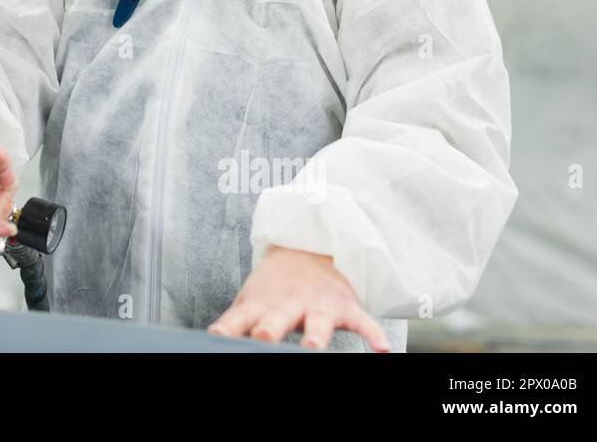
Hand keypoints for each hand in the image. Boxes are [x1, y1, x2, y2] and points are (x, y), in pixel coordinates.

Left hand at [207, 245, 390, 350]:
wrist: (309, 247)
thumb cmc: (274, 286)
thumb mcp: (250, 299)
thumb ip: (235, 322)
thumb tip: (213, 339)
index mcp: (260, 305)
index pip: (238, 319)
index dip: (227, 329)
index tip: (217, 338)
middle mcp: (288, 305)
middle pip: (275, 320)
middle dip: (268, 332)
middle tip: (264, 339)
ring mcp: (317, 305)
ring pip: (317, 323)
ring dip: (315, 336)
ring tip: (313, 347)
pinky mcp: (345, 307)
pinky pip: (364, 322)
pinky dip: (374, 334)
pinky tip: (382, 350)